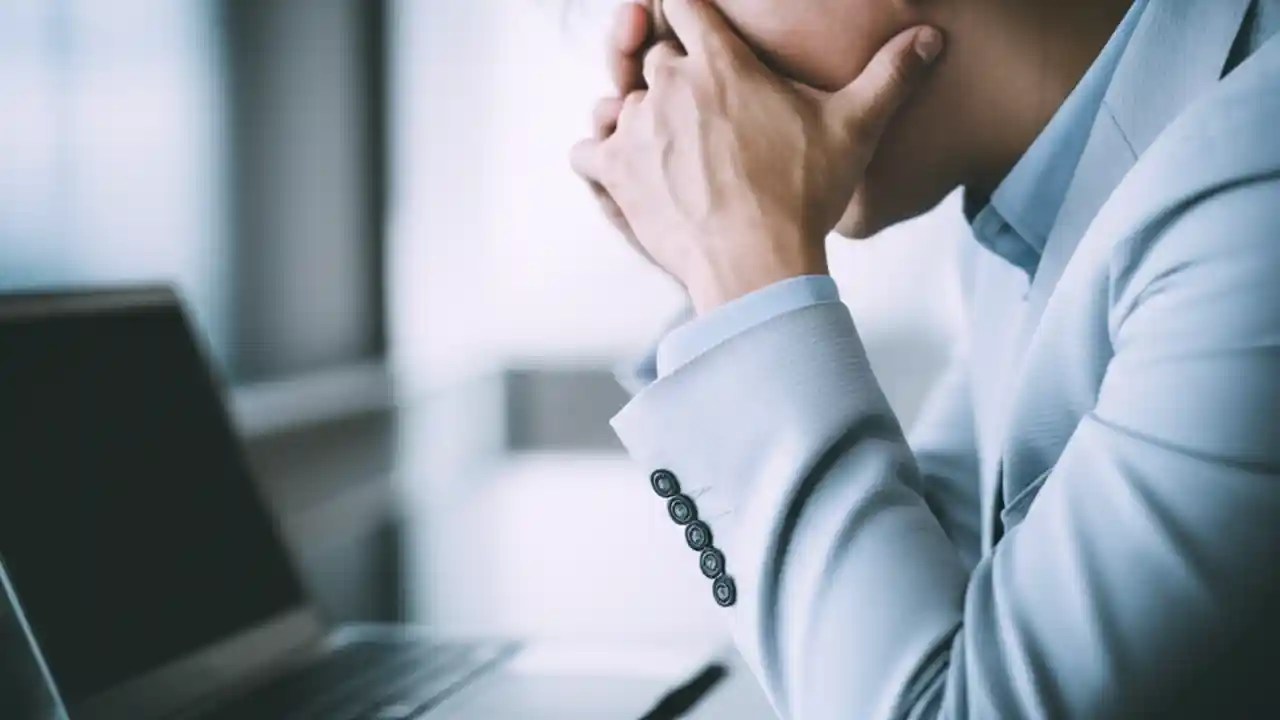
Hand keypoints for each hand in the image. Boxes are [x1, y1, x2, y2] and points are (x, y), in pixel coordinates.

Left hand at [571, 0, 942, 312]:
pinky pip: (586, 150)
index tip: (688, 16)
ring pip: (618, 102)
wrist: (756, 263)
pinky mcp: (614, 171)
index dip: (684, 8)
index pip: (684, 2)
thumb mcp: (854, 130)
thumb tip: (934, 39)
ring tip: (667, 146)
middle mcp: (669, 83)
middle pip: (652, 56)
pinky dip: (600, 158)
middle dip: (670, 76)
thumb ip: (890, 77)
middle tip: (697, 110)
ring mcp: (636, 126)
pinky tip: (625, 170)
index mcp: (720, 61)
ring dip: (636, 119)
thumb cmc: (804, 195)